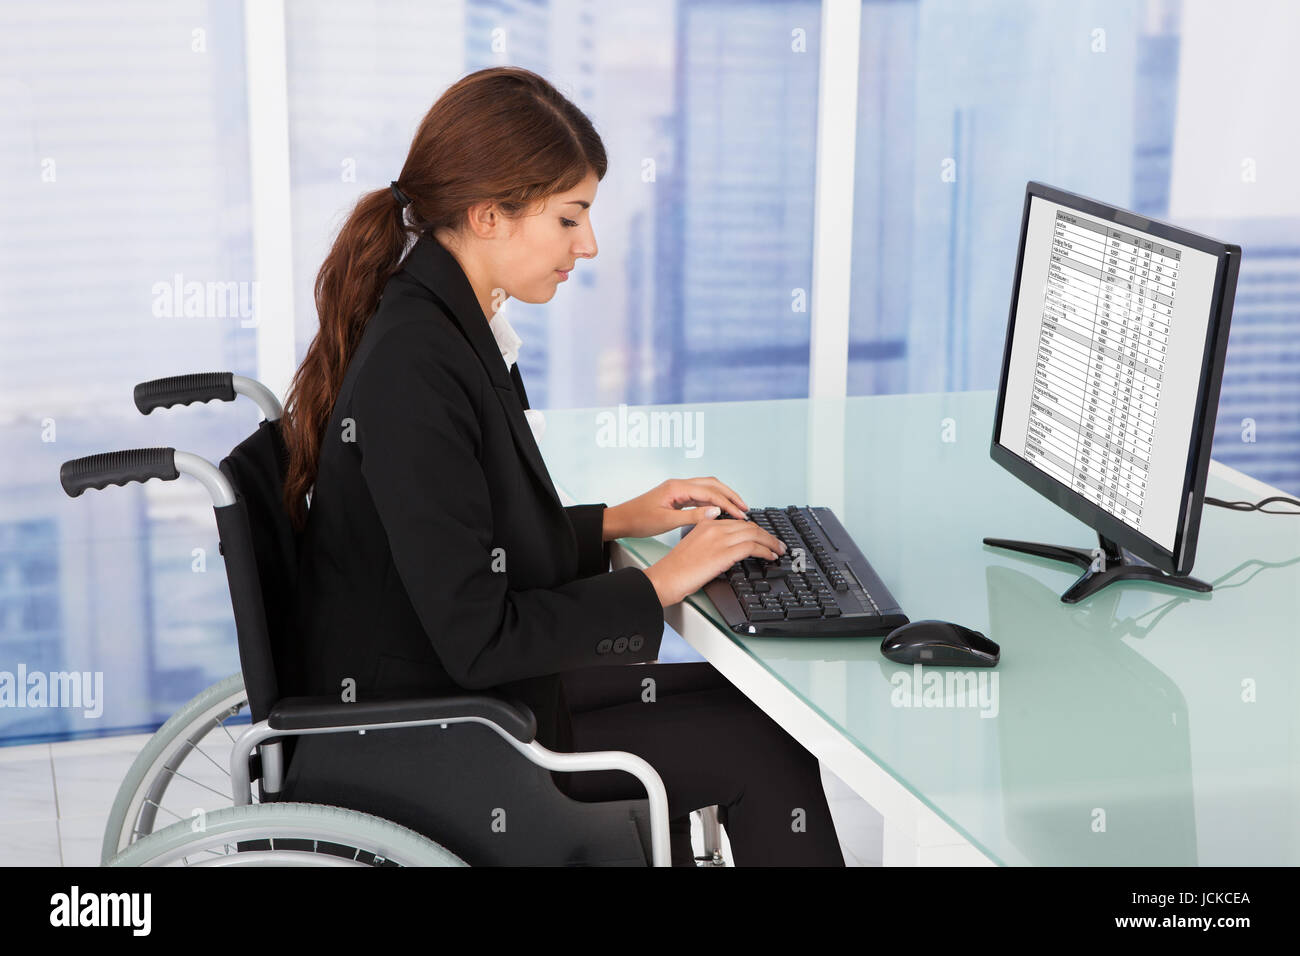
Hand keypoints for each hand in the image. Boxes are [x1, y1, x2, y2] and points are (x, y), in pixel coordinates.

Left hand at [603, 477, 750, 540]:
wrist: (621, 520)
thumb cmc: (638, 520)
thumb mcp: (667, 521)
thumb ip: (693, 516)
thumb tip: (716, 511)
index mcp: (677, 487)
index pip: (710, 492)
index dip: (728, 504)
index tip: (740, 514)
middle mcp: (679, 484)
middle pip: (713, 484)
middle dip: (731, 495)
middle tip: (745, 508)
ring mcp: (678, 489)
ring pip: (708, 487)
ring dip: (723, 496)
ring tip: (737, 508)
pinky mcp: (677, 496)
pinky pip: (700, 494)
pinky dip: (713, 500)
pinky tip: (720, 509)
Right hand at [641, 512, 786, 607]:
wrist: (665, 578)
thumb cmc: (676, 569)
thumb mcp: (695, 547)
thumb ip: (712, 543)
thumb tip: (732, 551)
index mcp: (705, 523)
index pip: (738, 522)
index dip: (755, 529)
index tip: (764, 537)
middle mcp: (713, 527)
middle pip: (749, 525)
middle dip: (767, 535)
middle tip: (777, 544)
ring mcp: (719, 539)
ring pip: (754, 533)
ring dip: (770, 542)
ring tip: (778, 550)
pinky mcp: (723, 552)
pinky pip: (752, 547)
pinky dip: (765, 550)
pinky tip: (770, 556)